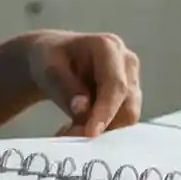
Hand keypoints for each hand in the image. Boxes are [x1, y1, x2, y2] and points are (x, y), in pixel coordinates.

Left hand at [24, 30, 141, 137]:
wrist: (53, 58)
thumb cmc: (50, 58)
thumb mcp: (48, 69)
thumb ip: (65, 88)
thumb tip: (84, 110)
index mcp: (108, 46)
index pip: (115, 84)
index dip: (106, 111)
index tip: (91, 133)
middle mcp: (126, 61)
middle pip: (128, 104)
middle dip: (103, 125)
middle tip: (70, 134)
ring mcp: (131, 78)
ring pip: (127, 116)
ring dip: (101, 129)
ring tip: (69, 128)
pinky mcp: (130, 95)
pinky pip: (122, 120)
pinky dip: (101, 128)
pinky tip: (78, 124)